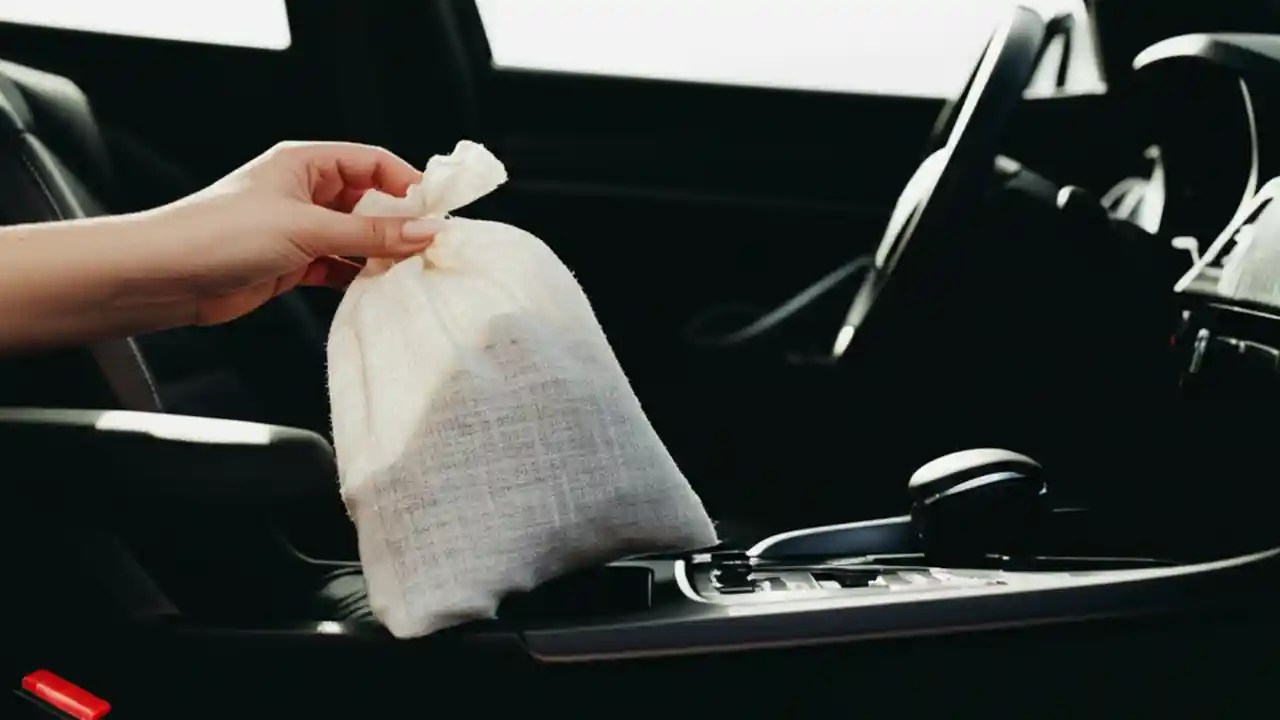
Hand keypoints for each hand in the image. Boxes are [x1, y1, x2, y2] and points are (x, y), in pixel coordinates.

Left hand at [150, 141, 439, 324]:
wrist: (163, 277)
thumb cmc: (222, 234)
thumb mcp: (307, 229)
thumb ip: (370, 235)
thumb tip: (427, 232)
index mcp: (306, 163)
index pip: (373, 163)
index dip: (408, 184)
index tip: (439, 212)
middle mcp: (306, 192)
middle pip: (370, 202)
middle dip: (400, 224)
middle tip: (432, 249)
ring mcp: (300, 229)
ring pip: (357, 238)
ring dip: (382, 255)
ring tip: (412, 274)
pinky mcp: (293, 263)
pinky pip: (340, 266)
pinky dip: (360, 278)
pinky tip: (380, 291)